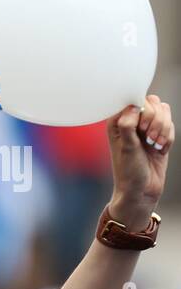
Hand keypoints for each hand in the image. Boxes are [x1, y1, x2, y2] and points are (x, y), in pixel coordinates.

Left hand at [107, 95, 172, 228]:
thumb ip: (128, 125)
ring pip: (164, 112)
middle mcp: (131, 121)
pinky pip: (171, 125)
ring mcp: (146, 127)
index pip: (135, 99)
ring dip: (164, 129)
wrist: (141, 190)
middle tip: (148, 139)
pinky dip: (168, 138)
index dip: (143, 111)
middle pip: (153, 102)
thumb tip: (134, 106)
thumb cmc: (128, 170)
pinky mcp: (158, 134)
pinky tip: (159, 150)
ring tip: (154, 145)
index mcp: (117, 122)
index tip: (141, 128)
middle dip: (156, 121)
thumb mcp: (126, 147)